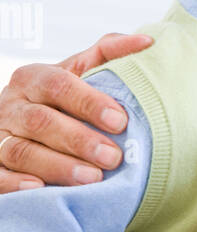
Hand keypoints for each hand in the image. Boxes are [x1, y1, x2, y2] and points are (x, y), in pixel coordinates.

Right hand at [0, 32, 152, 192]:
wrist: (23, 124)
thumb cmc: (60, 100)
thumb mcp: (79, 73)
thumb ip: (109, 55)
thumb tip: (147, 42)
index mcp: (33, 78)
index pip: (58, 85)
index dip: (89, 102)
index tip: (120, 121)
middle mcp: (11, 106)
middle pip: (41, 121)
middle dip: (78, 140)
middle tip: (113, 157)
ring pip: (21, 151)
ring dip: (57, 167)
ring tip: (91, 179)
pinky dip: (15, 184)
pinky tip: (39, 190)